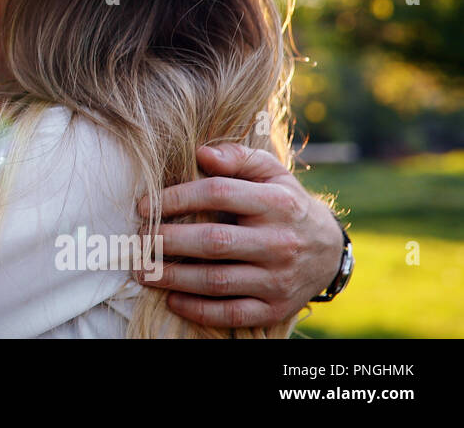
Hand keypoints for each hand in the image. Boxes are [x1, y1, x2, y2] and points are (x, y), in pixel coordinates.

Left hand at [134, 144, 344, 327]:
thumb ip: (238, 158)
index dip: (176, 198)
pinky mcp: (274, 308)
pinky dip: (198, 310)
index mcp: (277, 203)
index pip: (218, 194)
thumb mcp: (272, 174)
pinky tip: (172, 299)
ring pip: (217, 281)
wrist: (329, 252)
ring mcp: (277, 279)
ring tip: (142, 270)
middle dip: (167, 241)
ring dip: (173, 277)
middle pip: (214, 242)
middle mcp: (279, 242)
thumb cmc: (285, 205)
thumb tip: (202, 153)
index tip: (144, 206)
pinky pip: (231, 313)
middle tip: (138, 241)